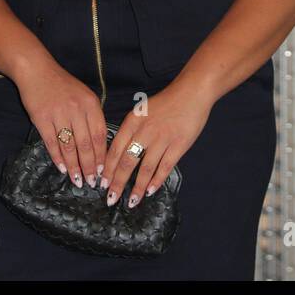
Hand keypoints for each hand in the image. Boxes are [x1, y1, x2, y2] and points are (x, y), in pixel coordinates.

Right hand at [12, 59, 107, 188]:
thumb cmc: (63, 85)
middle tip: (91, 182)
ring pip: (69, 146)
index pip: (99, 134)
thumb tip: (99, 146)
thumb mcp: (84, 95)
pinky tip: (63, 169)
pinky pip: (52, 143)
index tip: (103, 171)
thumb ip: (92, 116)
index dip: (101, 155)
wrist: (37, 71)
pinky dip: (58, 158)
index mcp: (90, 103)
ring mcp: (58, 114)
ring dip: (74, 166)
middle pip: (86, 144)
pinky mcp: (41, 119)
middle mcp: (76, 109)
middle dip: (89, 166)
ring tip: (78, 180)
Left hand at [100, 85, 212, 208]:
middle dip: (117, 183)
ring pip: (145, 169)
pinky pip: (164, 167)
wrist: (191, 93)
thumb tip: (119, 154)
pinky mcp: (178, 145)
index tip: (102, 183)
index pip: (115, 150)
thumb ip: (131, 130)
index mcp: (132, 121)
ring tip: (131, 202)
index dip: (107, 169)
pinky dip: (156, 181)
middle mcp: (144, 131)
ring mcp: (162, 139)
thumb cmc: (166, 103)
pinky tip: (150, 191)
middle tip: (111, 198)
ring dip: (137, 188)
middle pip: (126, 162)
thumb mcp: (141, 111)